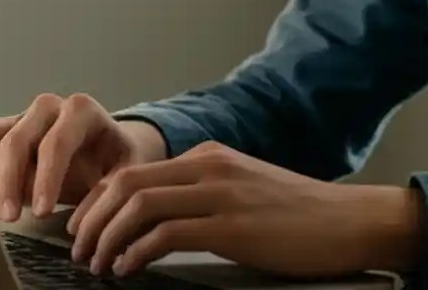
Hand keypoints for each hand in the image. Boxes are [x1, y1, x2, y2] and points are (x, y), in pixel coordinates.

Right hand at [0, 93, 167, 221]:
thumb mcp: (125, 173)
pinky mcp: (2, 127)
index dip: (46, 178)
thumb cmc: (113, 163)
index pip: (57, 143)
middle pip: (18, 140)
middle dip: (10, 181)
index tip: (42, 212)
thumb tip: (81, 219)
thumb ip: (108, 191)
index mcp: (82, 111)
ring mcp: (22, 115)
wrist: (103, 152)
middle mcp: (49, 107)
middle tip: (10, 217)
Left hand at [68, 141, 425, 277]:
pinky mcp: (232, 226)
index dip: (98, 200)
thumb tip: (158, 222)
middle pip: (126, 182)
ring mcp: (221, 194)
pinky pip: (167, 234)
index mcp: (209, 157)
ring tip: (97, 263)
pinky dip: (137, 252)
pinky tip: (128, 269)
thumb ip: (204, 195)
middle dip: (92, 218)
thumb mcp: (243, 192)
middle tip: (79, 248)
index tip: (84, 227)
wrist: (349, 221)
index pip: (134, 170)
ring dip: (107, 237)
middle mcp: (210, 167)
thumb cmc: (300, 216)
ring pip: (139, 205)